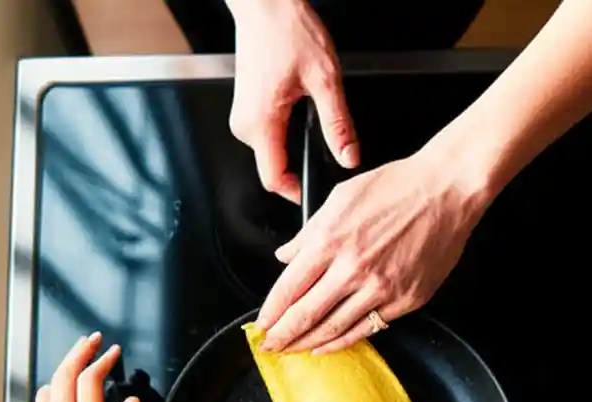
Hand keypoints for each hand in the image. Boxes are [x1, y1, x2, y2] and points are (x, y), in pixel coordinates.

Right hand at [228, 0, 357, 201]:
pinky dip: (285, 131)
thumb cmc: (288, 30)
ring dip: (294, 147)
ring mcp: (243, 115)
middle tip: (328, 154)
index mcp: (261, 121)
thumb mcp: (324, 79)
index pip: (273, 178)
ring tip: (315, 123)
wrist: (265, 5)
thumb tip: (348, 155)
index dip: (296, 192)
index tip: (315, 193)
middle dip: (300, 167)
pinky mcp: (246, 107)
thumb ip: (337, 124)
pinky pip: (266, 133)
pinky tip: (300, 109)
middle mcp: (245, 123)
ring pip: (270, 150)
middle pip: (273, 167)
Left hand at [255, 152, 491, 352]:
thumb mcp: (340, 197)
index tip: (262, 324)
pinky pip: (366, 329)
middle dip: (282, 336)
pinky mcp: (405, 300)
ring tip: (293, 350)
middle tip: (269, 347)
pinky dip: (342, 342)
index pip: (288, 288)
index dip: (271, 312)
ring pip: (333, 328)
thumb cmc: (397, 186)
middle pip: (306, 314)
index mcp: (330, 241)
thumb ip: (309, 231)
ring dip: (307, 343)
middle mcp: (352, 269)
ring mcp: (380, 288)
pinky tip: (327, 347)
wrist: (446, 191)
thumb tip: (286, 255)